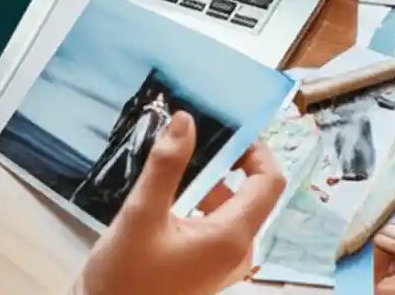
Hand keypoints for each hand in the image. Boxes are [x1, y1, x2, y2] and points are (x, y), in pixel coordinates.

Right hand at [75, 112, 284, 294]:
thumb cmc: (125, 275)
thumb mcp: (140, 215)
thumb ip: (165, 166)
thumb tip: (186, 120)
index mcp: (232, 237)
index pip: (269, 182)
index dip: (257, 149)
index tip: (228, 127)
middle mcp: (238, 250)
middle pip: (250, 192)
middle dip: (227, 160)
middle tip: (193, 135)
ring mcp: (224, 262)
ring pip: (229, 207)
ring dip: (209, 181)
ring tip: (175, 161)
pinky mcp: (208, 267)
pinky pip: (215, 224)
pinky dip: (199, 201)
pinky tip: (168, 193)